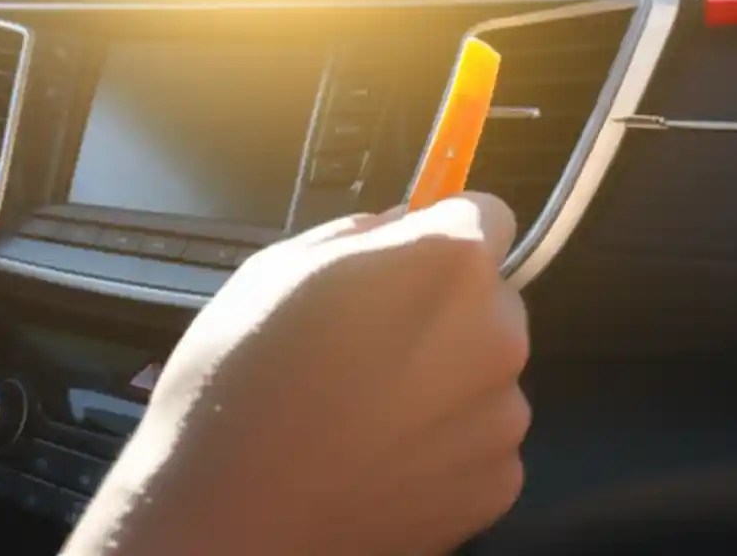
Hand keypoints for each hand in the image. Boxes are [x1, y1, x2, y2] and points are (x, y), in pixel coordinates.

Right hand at [65, 193, 528, 555]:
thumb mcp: (276, 270)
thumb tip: (402, 225)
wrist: (232, 521)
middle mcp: (498, 333)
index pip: (487, 214)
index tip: (404, 263)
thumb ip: (360, 235)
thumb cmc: (239, 381)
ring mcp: (504, 416)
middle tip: (370, 344)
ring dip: (447, 380)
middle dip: (444, 311)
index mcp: (446, 262)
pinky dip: (445, 445)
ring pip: (486, 373)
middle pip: (490, 300)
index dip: (441, 232)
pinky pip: (482, 441)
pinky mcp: (500, 484)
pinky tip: (381, 458)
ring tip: (367, 412)